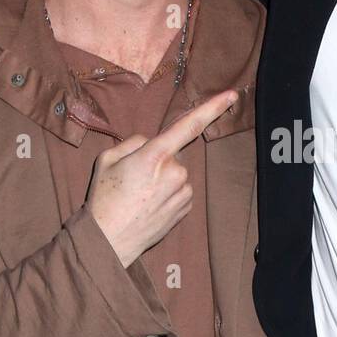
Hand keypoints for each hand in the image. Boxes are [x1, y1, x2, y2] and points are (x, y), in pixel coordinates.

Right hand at [86, 90, 237, 266]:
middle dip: (158, 159)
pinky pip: (180, 190)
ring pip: (177, 173)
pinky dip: (167, 193)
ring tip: (140, 194)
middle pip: (174, 153)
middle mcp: (175, 172)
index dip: (212, 107)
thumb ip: (133, 142)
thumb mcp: (107, 160)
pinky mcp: (186, 208)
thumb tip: (151, 142)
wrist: (109, 241)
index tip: (231, 95)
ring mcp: (183, 191)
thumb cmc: (105, 199)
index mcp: (154, 155)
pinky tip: (149, 204)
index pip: (189, 125)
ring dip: (163, 178)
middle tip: (135, 178)